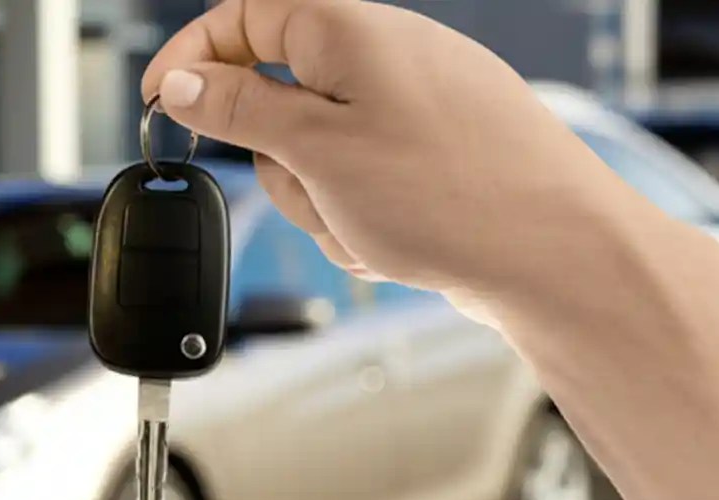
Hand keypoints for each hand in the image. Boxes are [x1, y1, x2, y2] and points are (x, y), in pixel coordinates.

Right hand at [142, 0, 638, 303]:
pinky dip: (359, 217)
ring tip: (367, 222)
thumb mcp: (317, 150)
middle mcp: (382, 57)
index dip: (192, 58)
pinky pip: (357, 183)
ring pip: (313, 154)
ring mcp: (408, 109)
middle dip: (279, 161)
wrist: (557, 256)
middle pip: (276, 98)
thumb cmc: (452, 194)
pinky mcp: (427, 156)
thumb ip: (239, 110)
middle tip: (316, 190)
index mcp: (350, 29)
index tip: (161, 103)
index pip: (243, 16)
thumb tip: (183, 82)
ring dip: (321, 201)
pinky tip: (396, 238)